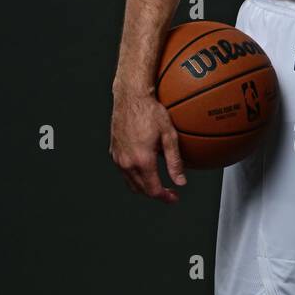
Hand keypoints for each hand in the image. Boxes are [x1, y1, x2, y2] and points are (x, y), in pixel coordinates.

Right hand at [110, 85, 186, 201]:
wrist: (130, 97)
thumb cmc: (150, 111)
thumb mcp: (169, 135)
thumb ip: (175, 162)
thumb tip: (181, 181)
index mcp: (141, 159)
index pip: (153, 189)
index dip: (165, 197)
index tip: (174, 197)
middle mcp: (127, 162)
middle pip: (141, 190)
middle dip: (156, 194)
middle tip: (170, 192)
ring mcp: (118, 157)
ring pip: (131, 183)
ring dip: (145, 187)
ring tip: (159, 183)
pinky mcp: (113, 152)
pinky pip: (124, 172)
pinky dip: (135, 177)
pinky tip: (146, 170)